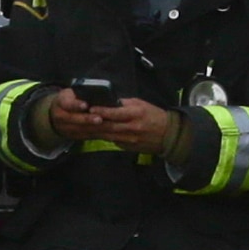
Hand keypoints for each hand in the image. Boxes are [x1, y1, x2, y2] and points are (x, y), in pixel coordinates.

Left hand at [46, 93, 174, 154]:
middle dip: (94, 122)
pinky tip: (92, 134)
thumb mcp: (141, 104)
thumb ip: (124, 104)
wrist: (168, 135)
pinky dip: (102, 137)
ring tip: (82, 126)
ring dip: (95, 131)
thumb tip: (108, 102)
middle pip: (109, 126)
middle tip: (80, 118)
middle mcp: (132, 127)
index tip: (90, 108)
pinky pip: (112, 141)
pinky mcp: (128, 147)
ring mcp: (129, 139)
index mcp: (135, 114)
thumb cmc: (153, 115)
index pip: (115, 113)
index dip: (102, 111)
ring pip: (108, 135)